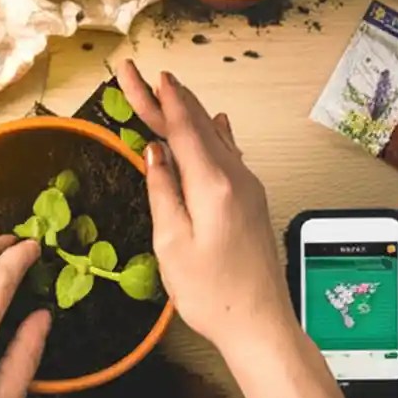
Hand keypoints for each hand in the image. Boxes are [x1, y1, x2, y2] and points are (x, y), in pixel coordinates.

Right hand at [116, 60, 293, 351]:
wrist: (259, 323)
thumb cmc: (213, 294)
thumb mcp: (172, 244)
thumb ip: (162, 193)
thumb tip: (154, 153)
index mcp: (212, 185)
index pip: (181, 127)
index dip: (156, 98)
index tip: (137, 73)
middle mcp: (236, 178)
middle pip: (197, 125)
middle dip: (167, 98)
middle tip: (138, 76)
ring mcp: (248, 188)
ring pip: (214, 136)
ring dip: (188, 113)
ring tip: (166, 92)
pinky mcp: (251, 201)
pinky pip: (229, 153)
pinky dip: (213, 133)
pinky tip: (216, 122)